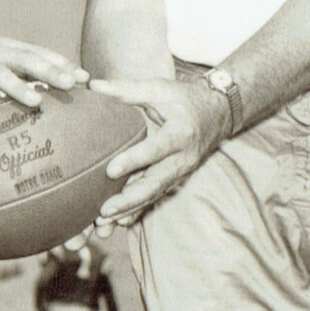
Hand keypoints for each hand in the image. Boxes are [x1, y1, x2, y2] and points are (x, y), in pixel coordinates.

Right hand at [0, 0, 86, 116]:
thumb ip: (11, 65)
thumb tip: (41, 84)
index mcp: (2, 47)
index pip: (37, 53)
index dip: (61, 63)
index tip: (85, 77)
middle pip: (24, 59)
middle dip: (50, 72)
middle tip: (72, 84)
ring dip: (17, 86)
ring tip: (36, 100)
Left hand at [88, 77, 230, 228]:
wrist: (216, 114)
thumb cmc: (184, 99)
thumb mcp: (159, 88)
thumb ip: (127, 89)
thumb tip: (92, 85)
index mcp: (180, 133)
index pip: (156, 149)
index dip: (134, 160)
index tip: (110, 170)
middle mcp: (182, 158)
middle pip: (155, 184)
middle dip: (129, 200)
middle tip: (103, 211)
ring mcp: (179, 173)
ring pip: (152, 196)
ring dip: (128, 212)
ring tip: (103, 225)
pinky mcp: (173, 180)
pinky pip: (153, 198)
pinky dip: (135, 212)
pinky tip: (117, 224)